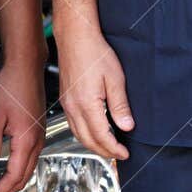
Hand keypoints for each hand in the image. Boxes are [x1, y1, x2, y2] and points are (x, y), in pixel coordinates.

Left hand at [0, 54, 45, 191]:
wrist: (25, 67)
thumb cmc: (10, 86)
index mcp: (27, 140)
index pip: (14, 176)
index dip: (1, 191)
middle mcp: (37, 141)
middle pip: (25, 177)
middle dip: (8, 191)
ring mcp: (40, 136)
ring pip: (29, 168)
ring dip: (14, 181)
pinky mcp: (37, 130)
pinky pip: (31, 157)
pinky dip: (19, 168)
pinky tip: (8, 168)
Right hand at [57, 28, 132, 159]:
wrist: (75, 37)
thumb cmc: (94, 52)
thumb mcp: (115, 78)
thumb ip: (120, 105)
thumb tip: (127, 126)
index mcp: (86, 104)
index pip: (102, 136)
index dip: (114, 149)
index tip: (125, 153)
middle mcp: (73, 107)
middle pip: (87, 140)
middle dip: (104, 151)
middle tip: (118, 154)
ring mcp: (66, 103)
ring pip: (78, 134)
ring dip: (93, 144)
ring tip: (107, 147)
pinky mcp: (64, 98)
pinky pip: (73, 124)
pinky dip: (84, 134)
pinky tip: (93, 131)